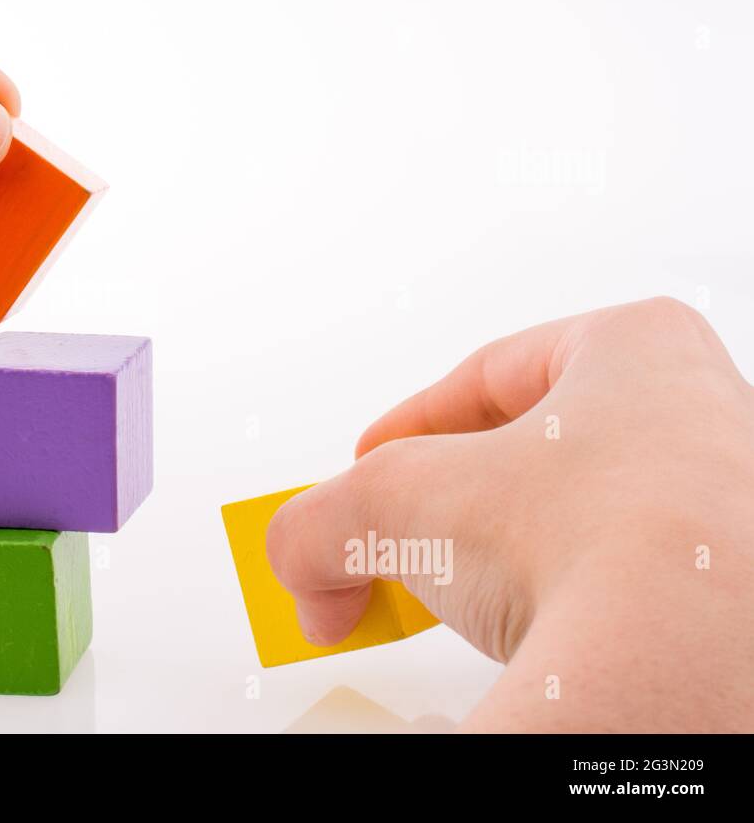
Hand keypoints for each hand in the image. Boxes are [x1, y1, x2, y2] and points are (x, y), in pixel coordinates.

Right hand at [267, 297, 753, 730]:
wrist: (691, 664)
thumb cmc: (598, 542)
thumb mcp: (399, 504)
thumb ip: (322, 521)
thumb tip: (302, 566)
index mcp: (639, 348)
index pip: (488, 376)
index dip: (410, 426)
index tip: (370, 466)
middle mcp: (703, 415)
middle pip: (533, 452)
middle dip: (453, 502)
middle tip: (402, 542)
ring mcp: (729, 508)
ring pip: (583, 521)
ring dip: (508, 557)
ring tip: (461, 602)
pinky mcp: (732, 596)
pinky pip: (628, 588)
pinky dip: (566, 608)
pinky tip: (534, 640)